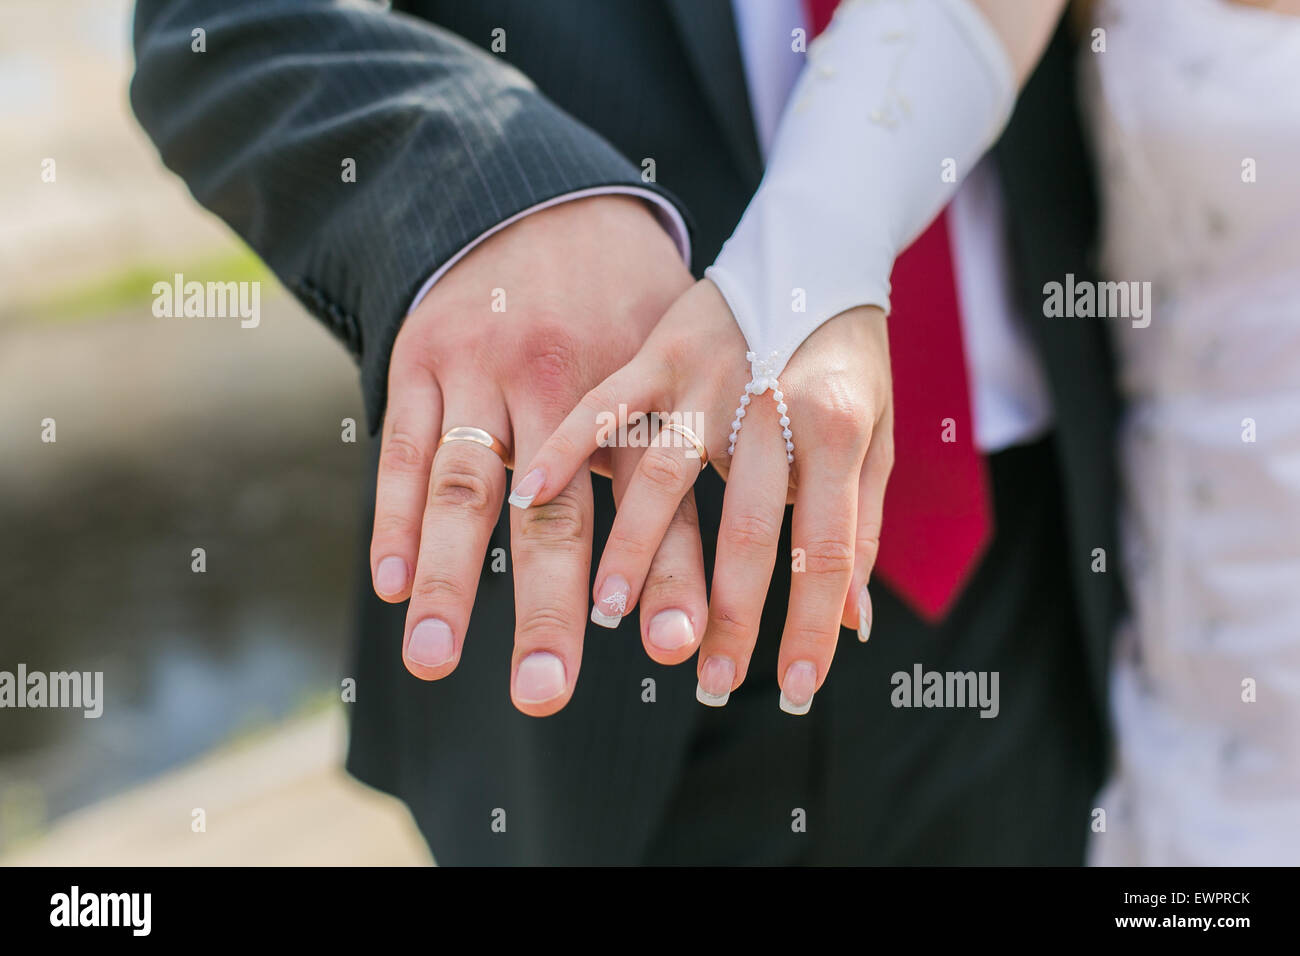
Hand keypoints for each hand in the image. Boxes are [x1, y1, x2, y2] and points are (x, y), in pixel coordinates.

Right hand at [368, 195, 705, 715]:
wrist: (537, 196)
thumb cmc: (626, 300)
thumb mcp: (682, 353)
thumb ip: (707, 449)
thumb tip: (770, 538)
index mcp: (637, 390)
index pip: (655, 500)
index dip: (669, 573)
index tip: (680, 648)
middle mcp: (561, 385)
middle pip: (554, 513)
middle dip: (548, 607)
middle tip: (543, 692)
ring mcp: (483, 372)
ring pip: (465, 486)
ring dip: (448, 577)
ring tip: (433, 663)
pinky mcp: (422, 358)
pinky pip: (404, 446)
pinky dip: (394, 516)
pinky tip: (391, 584)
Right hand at [516, 279, 893, 712]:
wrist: (814, 247)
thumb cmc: (846, 355)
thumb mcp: (875, 436)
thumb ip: (857, 525)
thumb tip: (850, 623)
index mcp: (835, 424)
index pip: (825, 548)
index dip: (809, 626)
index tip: (793, 690)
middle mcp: (767, 400)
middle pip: (744, 525)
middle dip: (724, 612)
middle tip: (702, 677)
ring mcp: (705, 374)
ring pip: (663, 473)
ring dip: (634, 547)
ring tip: (610, 613)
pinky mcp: (654, 349)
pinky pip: (602, 404)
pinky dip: (565, 448)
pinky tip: (532, 497)